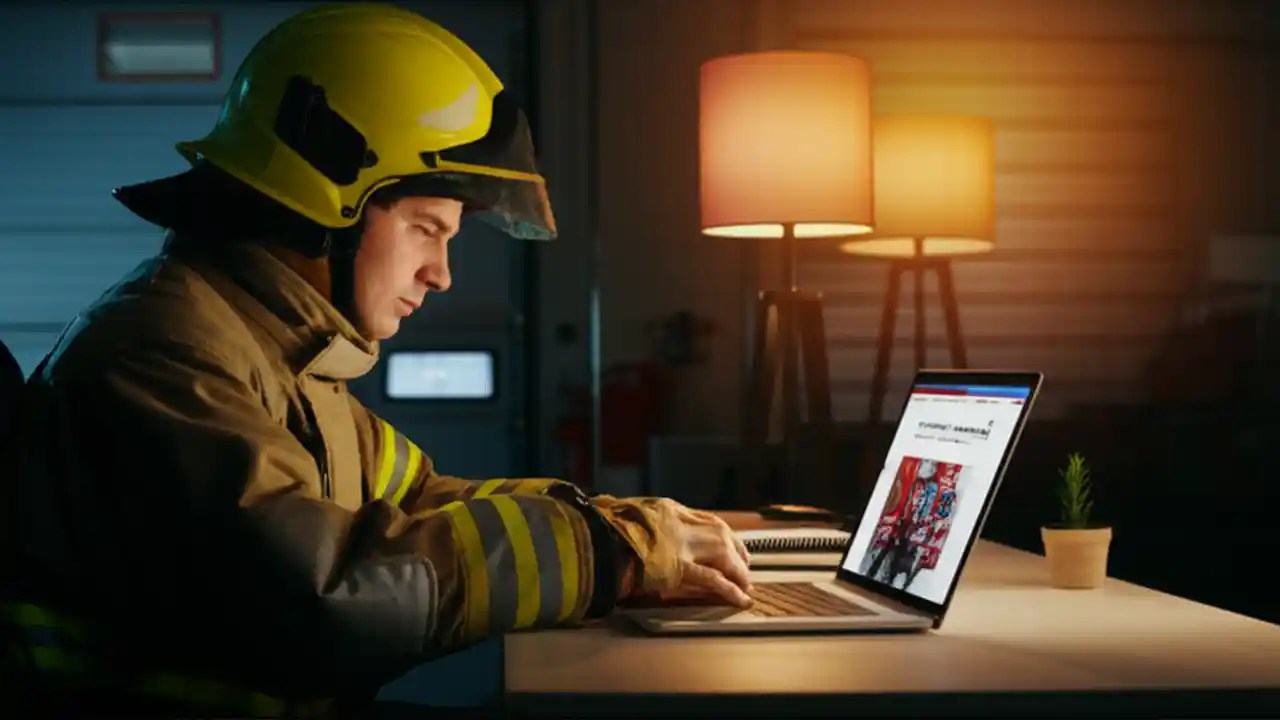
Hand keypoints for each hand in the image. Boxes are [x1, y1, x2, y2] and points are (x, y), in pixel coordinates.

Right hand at [595, 497, 752, 607]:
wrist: (593, 541)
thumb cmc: (602, 532)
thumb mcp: (625, 518)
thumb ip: (643, 525)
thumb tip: (645, 536)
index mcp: (666, 509)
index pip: (706, 519)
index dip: (723, 534)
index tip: (731, 546)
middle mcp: (677, 522)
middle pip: (721, 533)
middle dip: (738, 551)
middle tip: (745, 567)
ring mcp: (678, 543)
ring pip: (722, 552)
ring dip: (737, 570)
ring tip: (745, 586)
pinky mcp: (676, 567)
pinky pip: (712, 579)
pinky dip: (729, 589)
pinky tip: (739, 599)